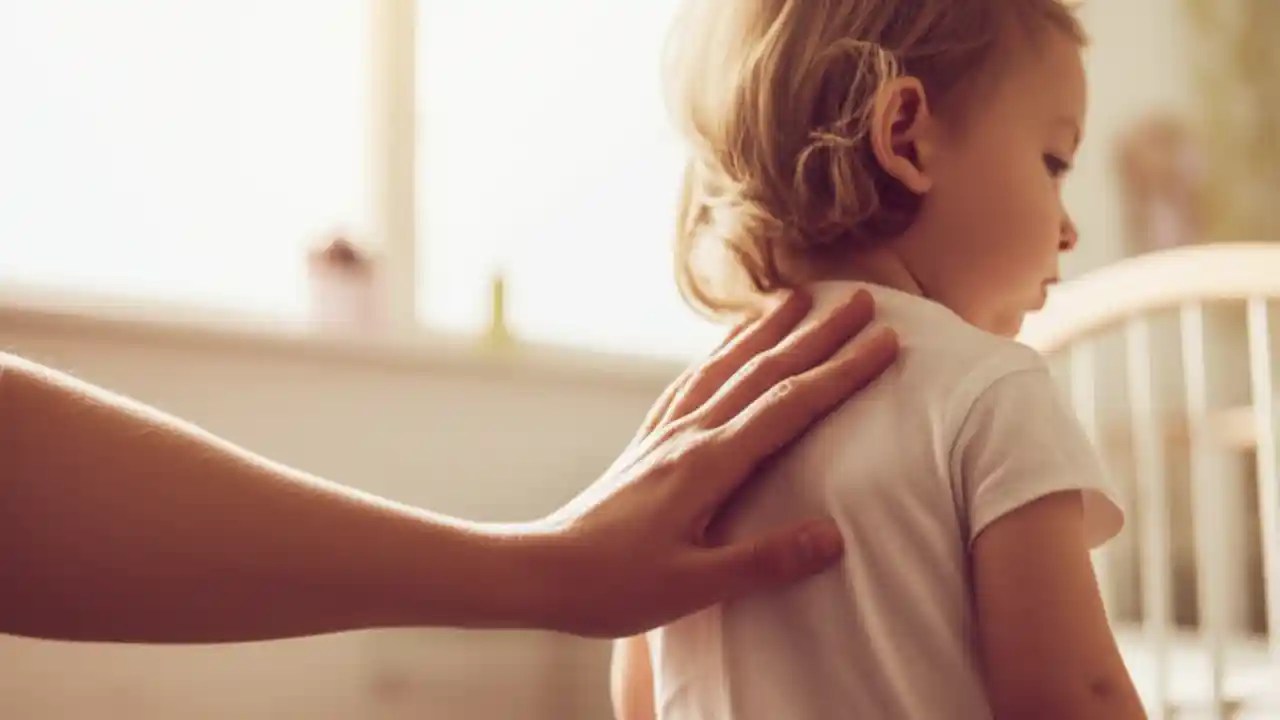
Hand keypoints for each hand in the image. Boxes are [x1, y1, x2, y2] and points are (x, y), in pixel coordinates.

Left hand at [537, 289, 897, 636]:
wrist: (539, 572)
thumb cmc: (613, 587)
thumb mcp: (693, 587)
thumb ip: (763, 562)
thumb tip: (834, 537)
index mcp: (708, 465)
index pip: (791, 406)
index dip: (842, 372)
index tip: (886, 341)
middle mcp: (689, 436)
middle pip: (765, 371)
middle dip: (818, 334)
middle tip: (861, 298)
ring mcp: (665, 434)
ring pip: (725, 366)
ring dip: (766, 330)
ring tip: (797, 297)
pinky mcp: (648, 444)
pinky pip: (689, 382)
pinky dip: (716, 354)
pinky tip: (724, 346)